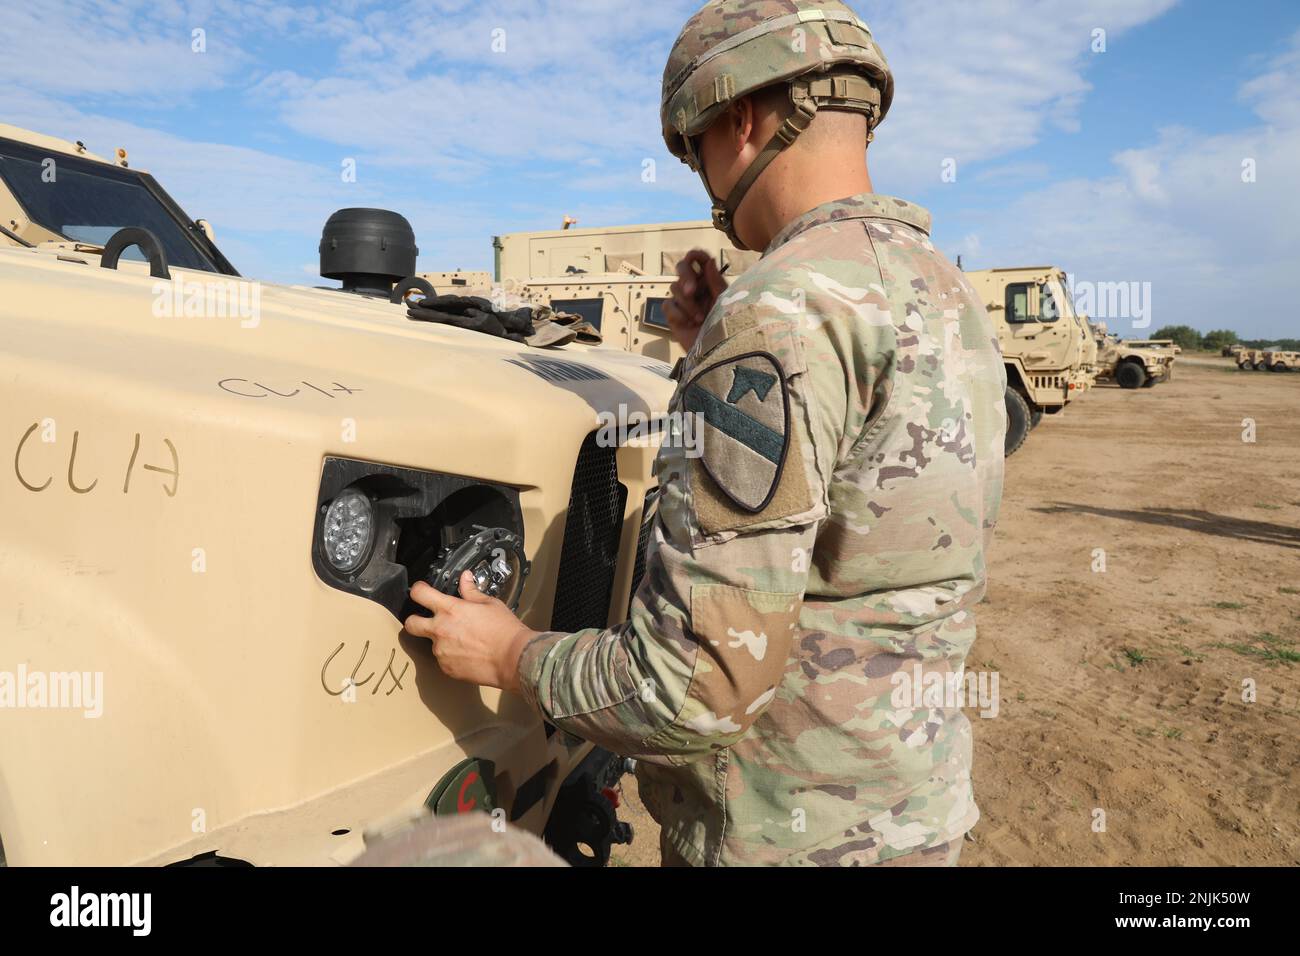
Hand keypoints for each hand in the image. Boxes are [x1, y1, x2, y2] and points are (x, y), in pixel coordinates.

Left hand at [404, 572, 538, 692]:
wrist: (512, 659)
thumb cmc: (504, 629)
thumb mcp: (489, 604)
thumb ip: (471, 592)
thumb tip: (465, 578)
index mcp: (450, 609)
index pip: (419, 594)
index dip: (418, 590)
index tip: (421, 591)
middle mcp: (440, 630)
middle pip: (411, 624)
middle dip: (414, 620)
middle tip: (425, 620)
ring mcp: (441, 651)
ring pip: (431, 644)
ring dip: (442, 641)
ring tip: (464, 642)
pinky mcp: (446, 668)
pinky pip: (443, 660)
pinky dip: (452, 657)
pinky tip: (468, 655)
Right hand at [663, 250, 726, 351]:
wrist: (718, 351)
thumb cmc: (728, 326)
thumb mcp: (725, 302)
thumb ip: (716, 281)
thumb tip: (709, 261)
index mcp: (710, 280)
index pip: (698, 259)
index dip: (694, 255)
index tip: (693, 260)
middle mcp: (696, 287)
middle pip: (681, 267)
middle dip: (686, 277)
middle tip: (692, 291)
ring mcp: (683, 301)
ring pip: (674, 287)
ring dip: (687, 304)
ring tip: (700, 319)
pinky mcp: (674, 315)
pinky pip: (668, 305)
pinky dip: (678, 314)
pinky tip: (689, 324)